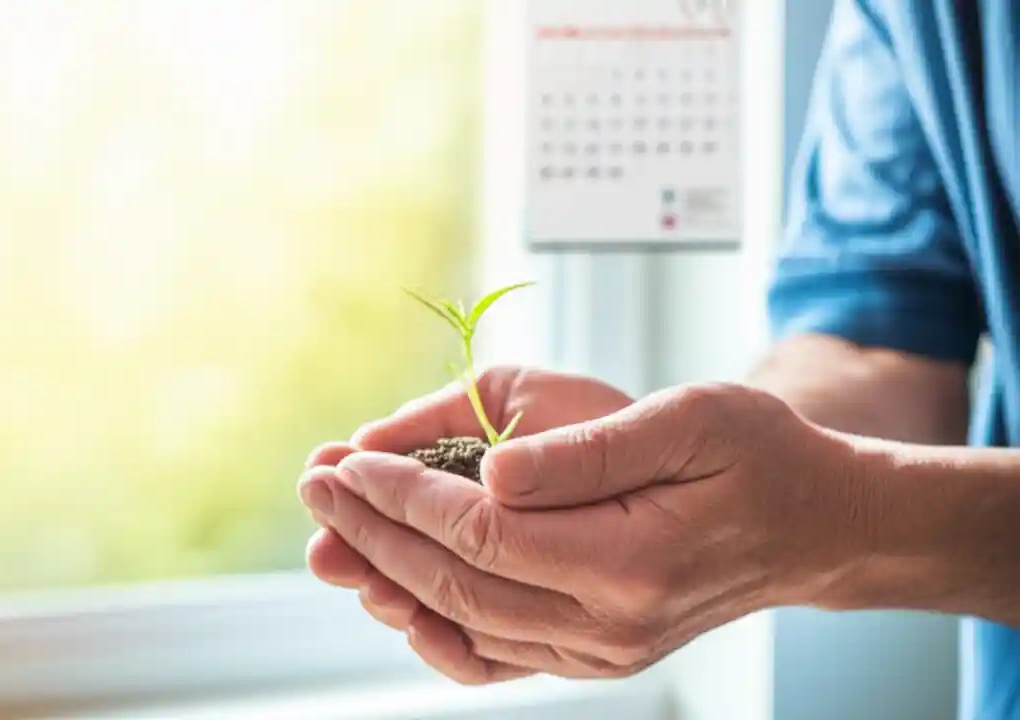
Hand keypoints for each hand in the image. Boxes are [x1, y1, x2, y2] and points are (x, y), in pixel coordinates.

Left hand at [300, 378, 868, 683]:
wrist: (813, 525)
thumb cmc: (755, 456)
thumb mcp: (687, 419)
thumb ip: (586, 450)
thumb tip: (489, 470)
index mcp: (630, 562)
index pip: (481, 533)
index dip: (402, 498)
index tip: (346, 462)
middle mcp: (610, 626)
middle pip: (458, 584)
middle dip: (375, 535)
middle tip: (316, 488)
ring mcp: (601, 652)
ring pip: (465, 626)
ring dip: (388, 580)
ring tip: (330, 538)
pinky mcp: (595, 655)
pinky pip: (494, 655)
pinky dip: (434, 626)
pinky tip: (394, 592)